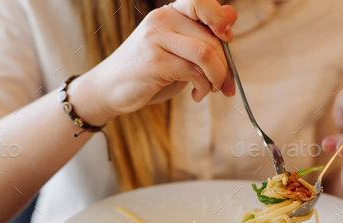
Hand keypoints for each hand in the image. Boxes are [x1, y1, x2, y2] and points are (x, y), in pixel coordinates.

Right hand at [86, 0, 236, 120]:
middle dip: (226, 65)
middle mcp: (161, 21)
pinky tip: (197, 95)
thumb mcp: (178, 51)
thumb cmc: (147, 72)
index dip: (219, 19)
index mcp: (167, 14)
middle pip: (210, 37)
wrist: (110, 89)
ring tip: (214, 90)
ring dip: (218, 77)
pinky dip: (203, 87)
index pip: (200, 2)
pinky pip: (193, 72)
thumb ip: (203, 34)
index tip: (228, 40)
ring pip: (205, 54)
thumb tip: (233, 14)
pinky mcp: (154, 62)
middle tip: (227, 85)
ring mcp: (156, 40)